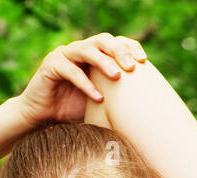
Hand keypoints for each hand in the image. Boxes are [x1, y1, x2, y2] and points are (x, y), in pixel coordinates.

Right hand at [12, 33, 147, 128]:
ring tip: (117, 76)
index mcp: (95, 56)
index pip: (116, 42)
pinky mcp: (51, 65)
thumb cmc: (76, 110)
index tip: (144, 61)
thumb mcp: (104, 104)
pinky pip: (70, 70)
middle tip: (132, 65)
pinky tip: (98, 97)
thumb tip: (150, 107)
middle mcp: (81, 51)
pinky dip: (85, 83)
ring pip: (86, 49)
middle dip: (119, 50)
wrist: (45, 118)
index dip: (130, 47)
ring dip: (103, 61)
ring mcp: (65, 55)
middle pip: (102, 40)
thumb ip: (120, 98)